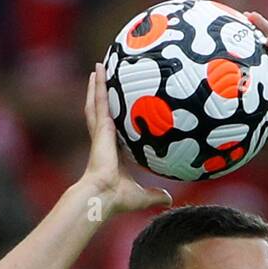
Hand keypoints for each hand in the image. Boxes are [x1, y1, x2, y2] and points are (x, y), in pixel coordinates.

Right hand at [82, 62, 172, 213]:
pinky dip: (98, 85)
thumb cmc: (118, 198)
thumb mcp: (142, 195)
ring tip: (99, 69)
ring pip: (97, 103)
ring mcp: (100, 131)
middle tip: (103, 81)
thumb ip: (155, 195)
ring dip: (97, 85)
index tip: (118, 113)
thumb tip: (170, 200)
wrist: (102, 195)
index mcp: (113, 153)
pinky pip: (99, 101)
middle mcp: (104, 140)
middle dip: (103, 98)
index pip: (115, 133)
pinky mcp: (100, 126)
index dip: (115, 122)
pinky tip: (98, 70)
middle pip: (103, 113)